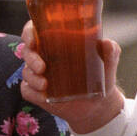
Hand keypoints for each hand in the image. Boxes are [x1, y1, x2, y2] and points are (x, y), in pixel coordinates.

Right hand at [19, 20, 125, 134]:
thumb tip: (106, 43)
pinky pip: (26, 90)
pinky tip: (44, 96)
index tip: (32, 40)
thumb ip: (110, 51)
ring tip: (45, 85)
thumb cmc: (101, 75)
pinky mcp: (37, 92)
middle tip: (42, 67)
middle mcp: (44, 56)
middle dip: (31, 58)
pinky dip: (32, 92)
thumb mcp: (109, 62)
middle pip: (26, 51)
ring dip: (32, 78)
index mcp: (55, 42)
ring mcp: (39, 75)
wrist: (98, 104)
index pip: (34, 31)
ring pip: (26, 72)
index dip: (28, 33)